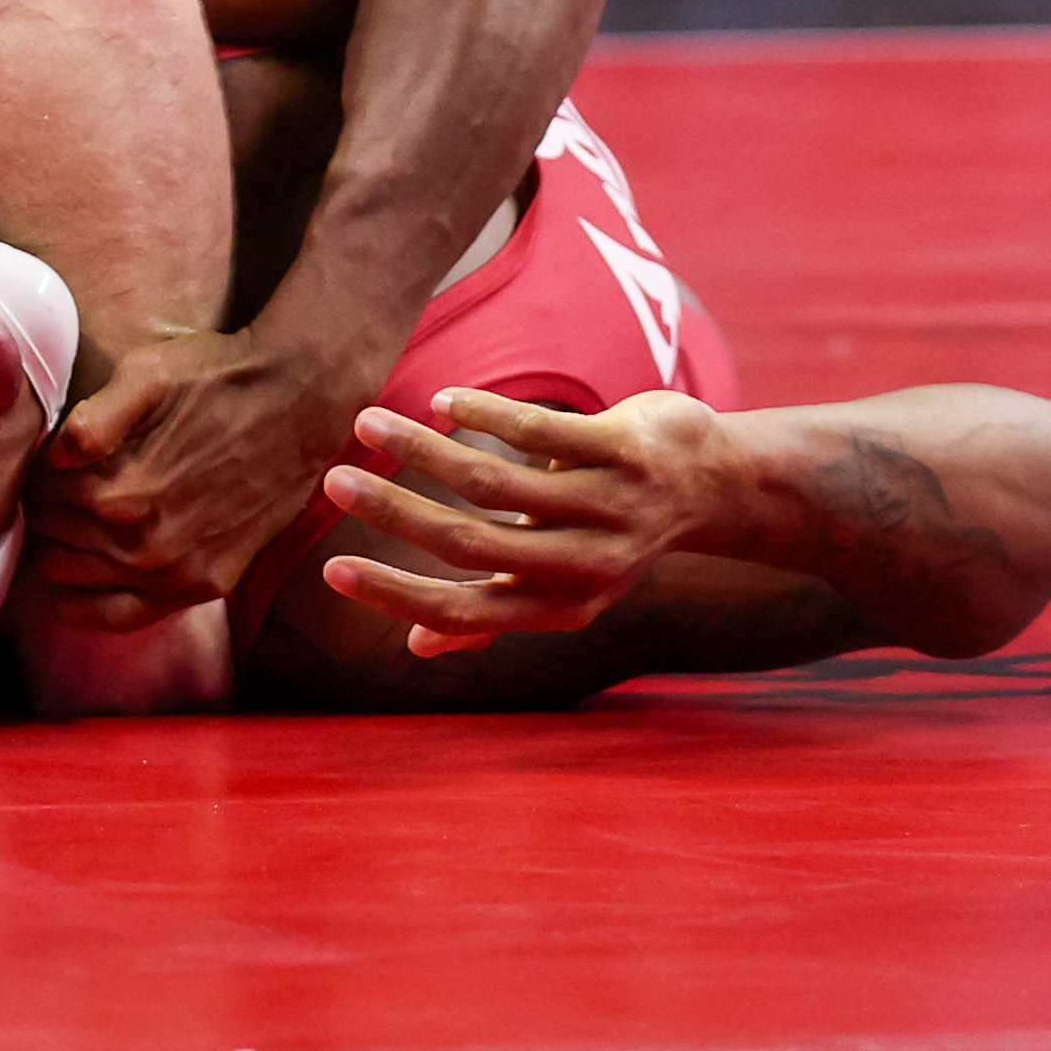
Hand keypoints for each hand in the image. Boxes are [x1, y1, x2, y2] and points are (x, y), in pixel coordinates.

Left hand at [23, 329, 364, 630]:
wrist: (300, 401)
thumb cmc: (219, 378)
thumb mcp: (147, 374)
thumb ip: (91, 418)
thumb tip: (52, 456)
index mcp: (118, 490)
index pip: (39, 497)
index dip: (35, 477)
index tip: (43, 466)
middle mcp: (142, 543)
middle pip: (52, 539)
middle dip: (43, 515)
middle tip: (52, 494)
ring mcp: (174, 572)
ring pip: (75, 580)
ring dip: (57, 555)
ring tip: (61, 529)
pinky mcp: (204, 585)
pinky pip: (123, 616)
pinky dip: (87, 607)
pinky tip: (71, 591)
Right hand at [320, 387, 729, 657]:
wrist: (718, 487)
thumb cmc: (616, 538)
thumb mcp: (560, 586)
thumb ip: (493, 612)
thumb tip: (417, 646)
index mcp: (560, 605)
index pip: (463, 610)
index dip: (394, 594)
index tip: (331, 571)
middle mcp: (585, 565)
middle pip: (468, 541)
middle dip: (393, 512)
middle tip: (334, 481)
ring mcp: (607, 506)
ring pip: (494, 480)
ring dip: (421, 450)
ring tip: (369, 424)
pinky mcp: (624, 451)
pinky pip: (540, 430)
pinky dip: (482, 413)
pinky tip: (441, 403)